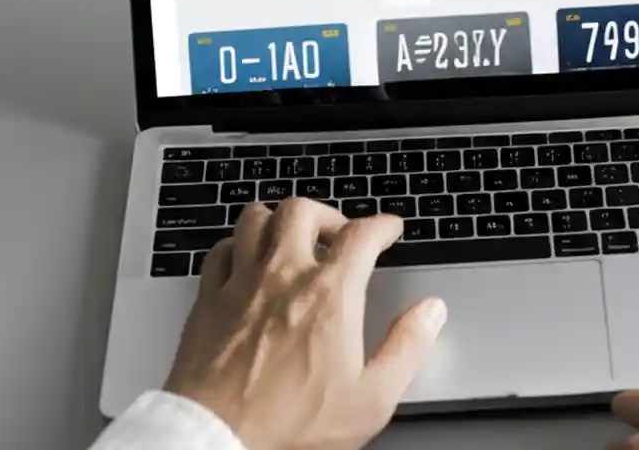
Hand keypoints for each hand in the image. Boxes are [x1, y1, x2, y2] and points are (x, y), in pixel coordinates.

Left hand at [164, 199, 447, 449]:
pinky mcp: (207, 302)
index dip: (383, 225)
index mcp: (330, 295)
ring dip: (279, 219)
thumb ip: (407, 347)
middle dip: (328, 214)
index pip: (362, 234)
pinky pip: (220, 251)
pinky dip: (238, 245)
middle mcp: (284, 277)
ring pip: (256, 219)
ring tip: (292, 235)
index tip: (388, 229)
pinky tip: (246, 259)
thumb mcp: (371, 398)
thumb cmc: (291, 426)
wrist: (217, 441)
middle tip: (339, 232)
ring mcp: (241, 285)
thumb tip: (431, 312)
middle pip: (303, 211)